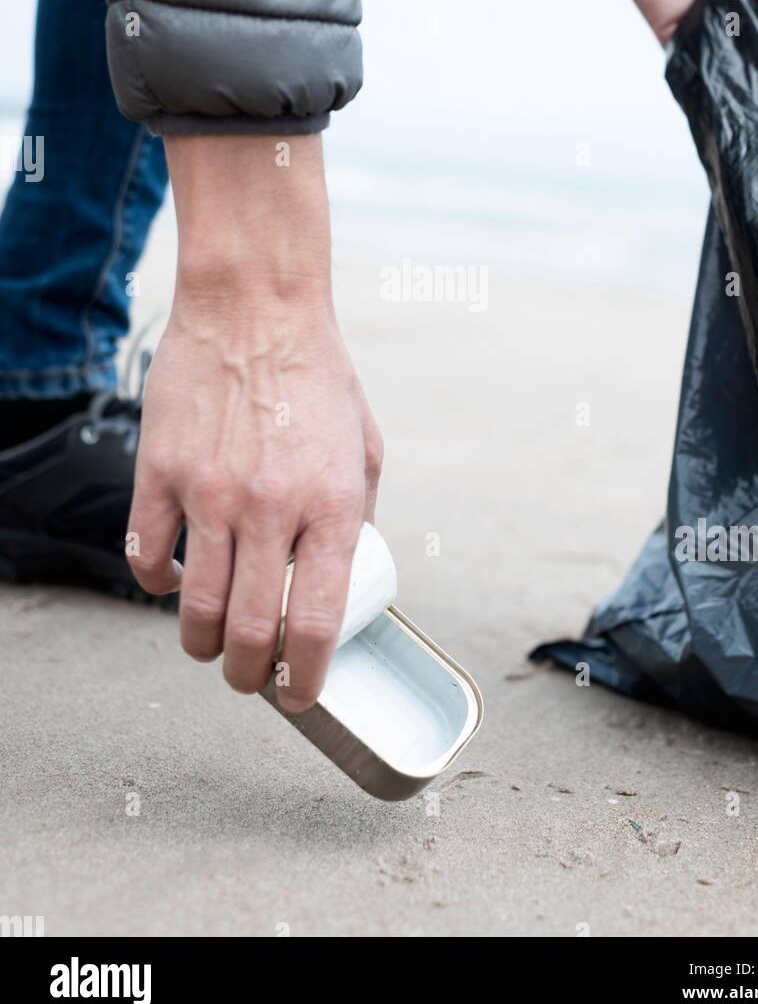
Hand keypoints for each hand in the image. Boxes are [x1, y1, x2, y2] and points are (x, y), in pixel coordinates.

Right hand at [127, 134, 382, 711]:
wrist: (256, 308)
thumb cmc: (317, 376)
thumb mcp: (366, 448)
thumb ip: (359, 516)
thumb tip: (342, 576)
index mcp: (332, 507)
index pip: (314, 625)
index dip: (305, 679)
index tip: (299, 694)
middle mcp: (271, 509)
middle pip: (246, 633)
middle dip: (247, 676)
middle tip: (248, 678)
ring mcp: (209, 492)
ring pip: (191, 609)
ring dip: (199, 644)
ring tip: (208, 645)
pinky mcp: (160, 472)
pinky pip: (145, 556)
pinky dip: (157, 584)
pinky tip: (171, 581)